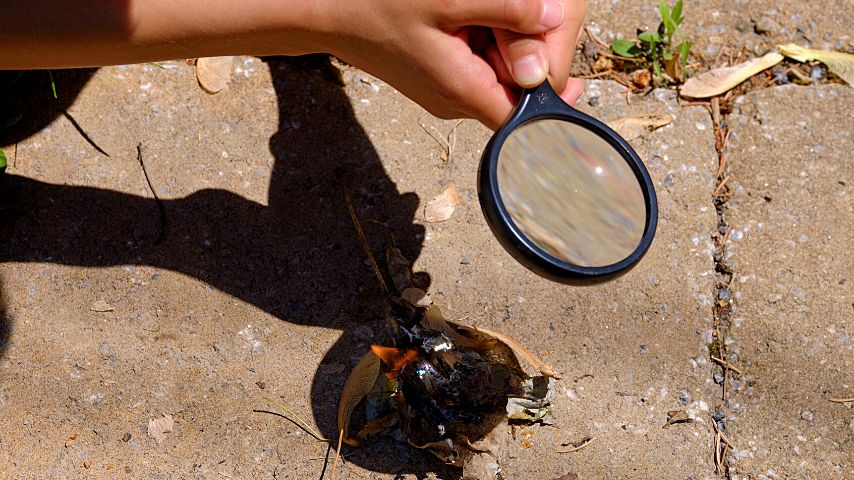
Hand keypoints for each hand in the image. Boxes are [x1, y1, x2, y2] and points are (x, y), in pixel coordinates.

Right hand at [321, 0, 584, 128]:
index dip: (556, 87)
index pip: (530, 114)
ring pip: (502, 72)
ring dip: (507, 38)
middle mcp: (458, 102)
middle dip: (531, 48)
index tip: (562, 46)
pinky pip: (480, 62)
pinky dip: (487, 36)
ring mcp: (448, 92)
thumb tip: (556, 17)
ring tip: (477, 7)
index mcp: (463, 92)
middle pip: (520, 89)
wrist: (326, 12)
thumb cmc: (377, 4)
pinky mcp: (441, 77)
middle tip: (518, 8)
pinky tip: (468, 13)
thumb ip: (508, 10)